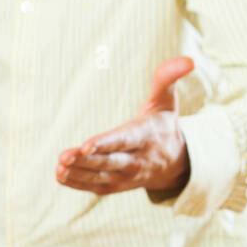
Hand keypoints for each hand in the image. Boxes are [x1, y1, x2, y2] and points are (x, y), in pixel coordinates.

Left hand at [56, 56, 193, 195]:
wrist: (176, 164)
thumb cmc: (163, 126)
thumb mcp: (166, 102)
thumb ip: (168, 78)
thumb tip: (188, 60)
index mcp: (145, 136)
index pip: (124, 140)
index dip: (105, 143)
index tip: (86, 145)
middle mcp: (137, 159)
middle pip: (109, 162)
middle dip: (86, 161)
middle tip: (63, 156)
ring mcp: (127, 176)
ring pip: (101, 177)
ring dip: (78, 174)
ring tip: (58, 167)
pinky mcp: (117, 185)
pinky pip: (96, 187)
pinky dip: (78, 184)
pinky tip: (60, 175)